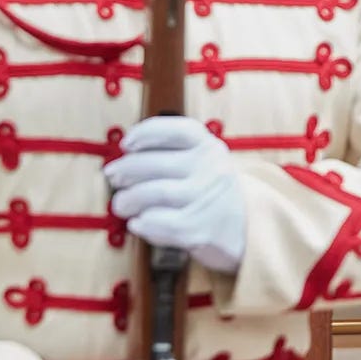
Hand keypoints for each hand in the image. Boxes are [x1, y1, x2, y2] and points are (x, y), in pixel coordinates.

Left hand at [104, 116, 246, 273]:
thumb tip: (123, 159)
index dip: (146, 133)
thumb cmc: (211, 192)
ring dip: (128, 199)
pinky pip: (159, 223)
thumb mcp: (204, 163)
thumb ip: (172, 155)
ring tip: (121, 204)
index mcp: (211, 147)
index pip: (177, 130)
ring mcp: (206, 199)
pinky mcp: (199, 229)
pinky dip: (142, 223)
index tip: (127, 144)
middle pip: (156, 164)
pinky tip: (137, 223)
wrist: (247, 229)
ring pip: (154, 193)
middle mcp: (211, 168)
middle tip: (113, 176)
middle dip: (126, 170)